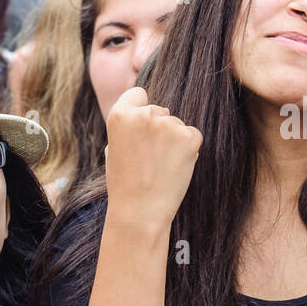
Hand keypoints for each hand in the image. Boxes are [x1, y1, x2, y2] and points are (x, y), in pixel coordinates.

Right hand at [103, 86, 201, 228]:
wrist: (140, 211)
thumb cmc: (124, 182)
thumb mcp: (114, 146)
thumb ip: (130, 125)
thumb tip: (160, 110)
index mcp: (120, 114)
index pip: (138, 94)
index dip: (139, 110)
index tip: (139, 129)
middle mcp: (145, 114)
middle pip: (159, 109)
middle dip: (158, 128)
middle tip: (149, 157)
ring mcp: (169, 125)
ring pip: (176, 123)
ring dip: (173, 139)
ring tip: (160, 166)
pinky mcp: (190, 137)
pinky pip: (192, 134)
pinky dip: (188, 148)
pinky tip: (174, 166)